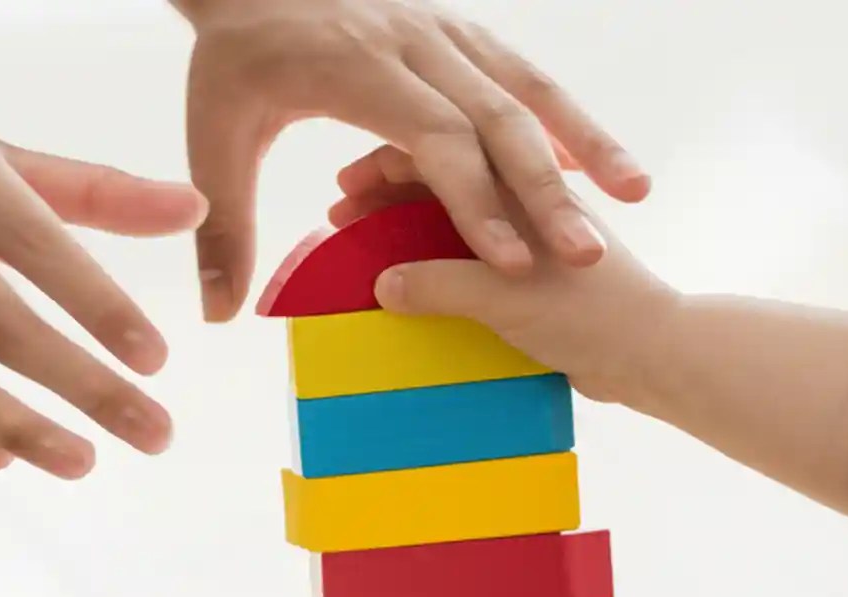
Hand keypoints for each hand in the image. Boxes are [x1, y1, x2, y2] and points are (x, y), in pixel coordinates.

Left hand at [181, 0, 650, 320]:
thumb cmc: (234, 60)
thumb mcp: (213, 138)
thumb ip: (222, 229)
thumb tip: (218, 317)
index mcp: (357, 67)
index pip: (434, 136)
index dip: (476, 201)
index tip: (513, 262)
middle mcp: (413, 41)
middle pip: (497, 116)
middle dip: (546, 190)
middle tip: (587, 255)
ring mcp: (443, 28)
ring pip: (527, 85)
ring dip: (583, 139)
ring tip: (634, 195)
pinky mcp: (458, 30)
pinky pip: (523, 72)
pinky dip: (566, 114)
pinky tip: (598, 159)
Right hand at [332, 145, 673, 402]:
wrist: (655, 354)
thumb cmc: (588, 311)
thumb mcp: (503, 296)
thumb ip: (438, 286)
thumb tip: (381, 285)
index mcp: (515, 187)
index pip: (436, 151)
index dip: (382, 167)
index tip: (344, 192)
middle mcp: (516, 201)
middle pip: (437, 178)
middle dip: (383, 192)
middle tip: (341, 216)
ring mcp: (521, 237)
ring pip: (447, 216)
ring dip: (401, 227)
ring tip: (361, 248)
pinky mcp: (523, 277)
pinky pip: (461, 258)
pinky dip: (426, 261)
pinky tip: (402, 284)